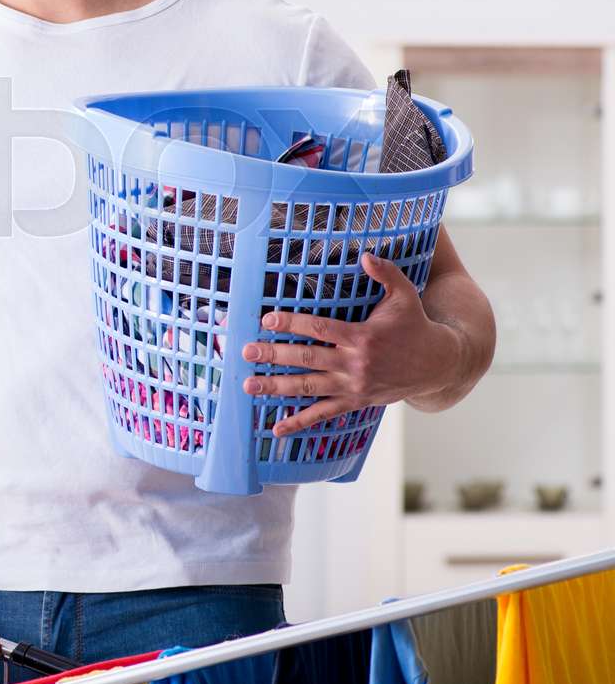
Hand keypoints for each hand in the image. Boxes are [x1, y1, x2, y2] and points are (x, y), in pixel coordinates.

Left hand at [239, 252, 463, 436]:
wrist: (438, 364)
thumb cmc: (416, 325)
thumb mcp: (404, 295)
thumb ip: (386, 273)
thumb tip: (365, 255)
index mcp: (363, 337)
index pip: (320, 329)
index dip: (292, 324)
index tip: (267, 319)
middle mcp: (356, 364)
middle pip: (307, 359)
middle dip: (274, 355)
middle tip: (246, 351)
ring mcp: (354, 387)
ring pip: (309, 388)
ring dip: (277, 387)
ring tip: (249, 385)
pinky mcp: (356, 402)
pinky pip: (323, 414)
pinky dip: (299, 423)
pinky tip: (276, 428)